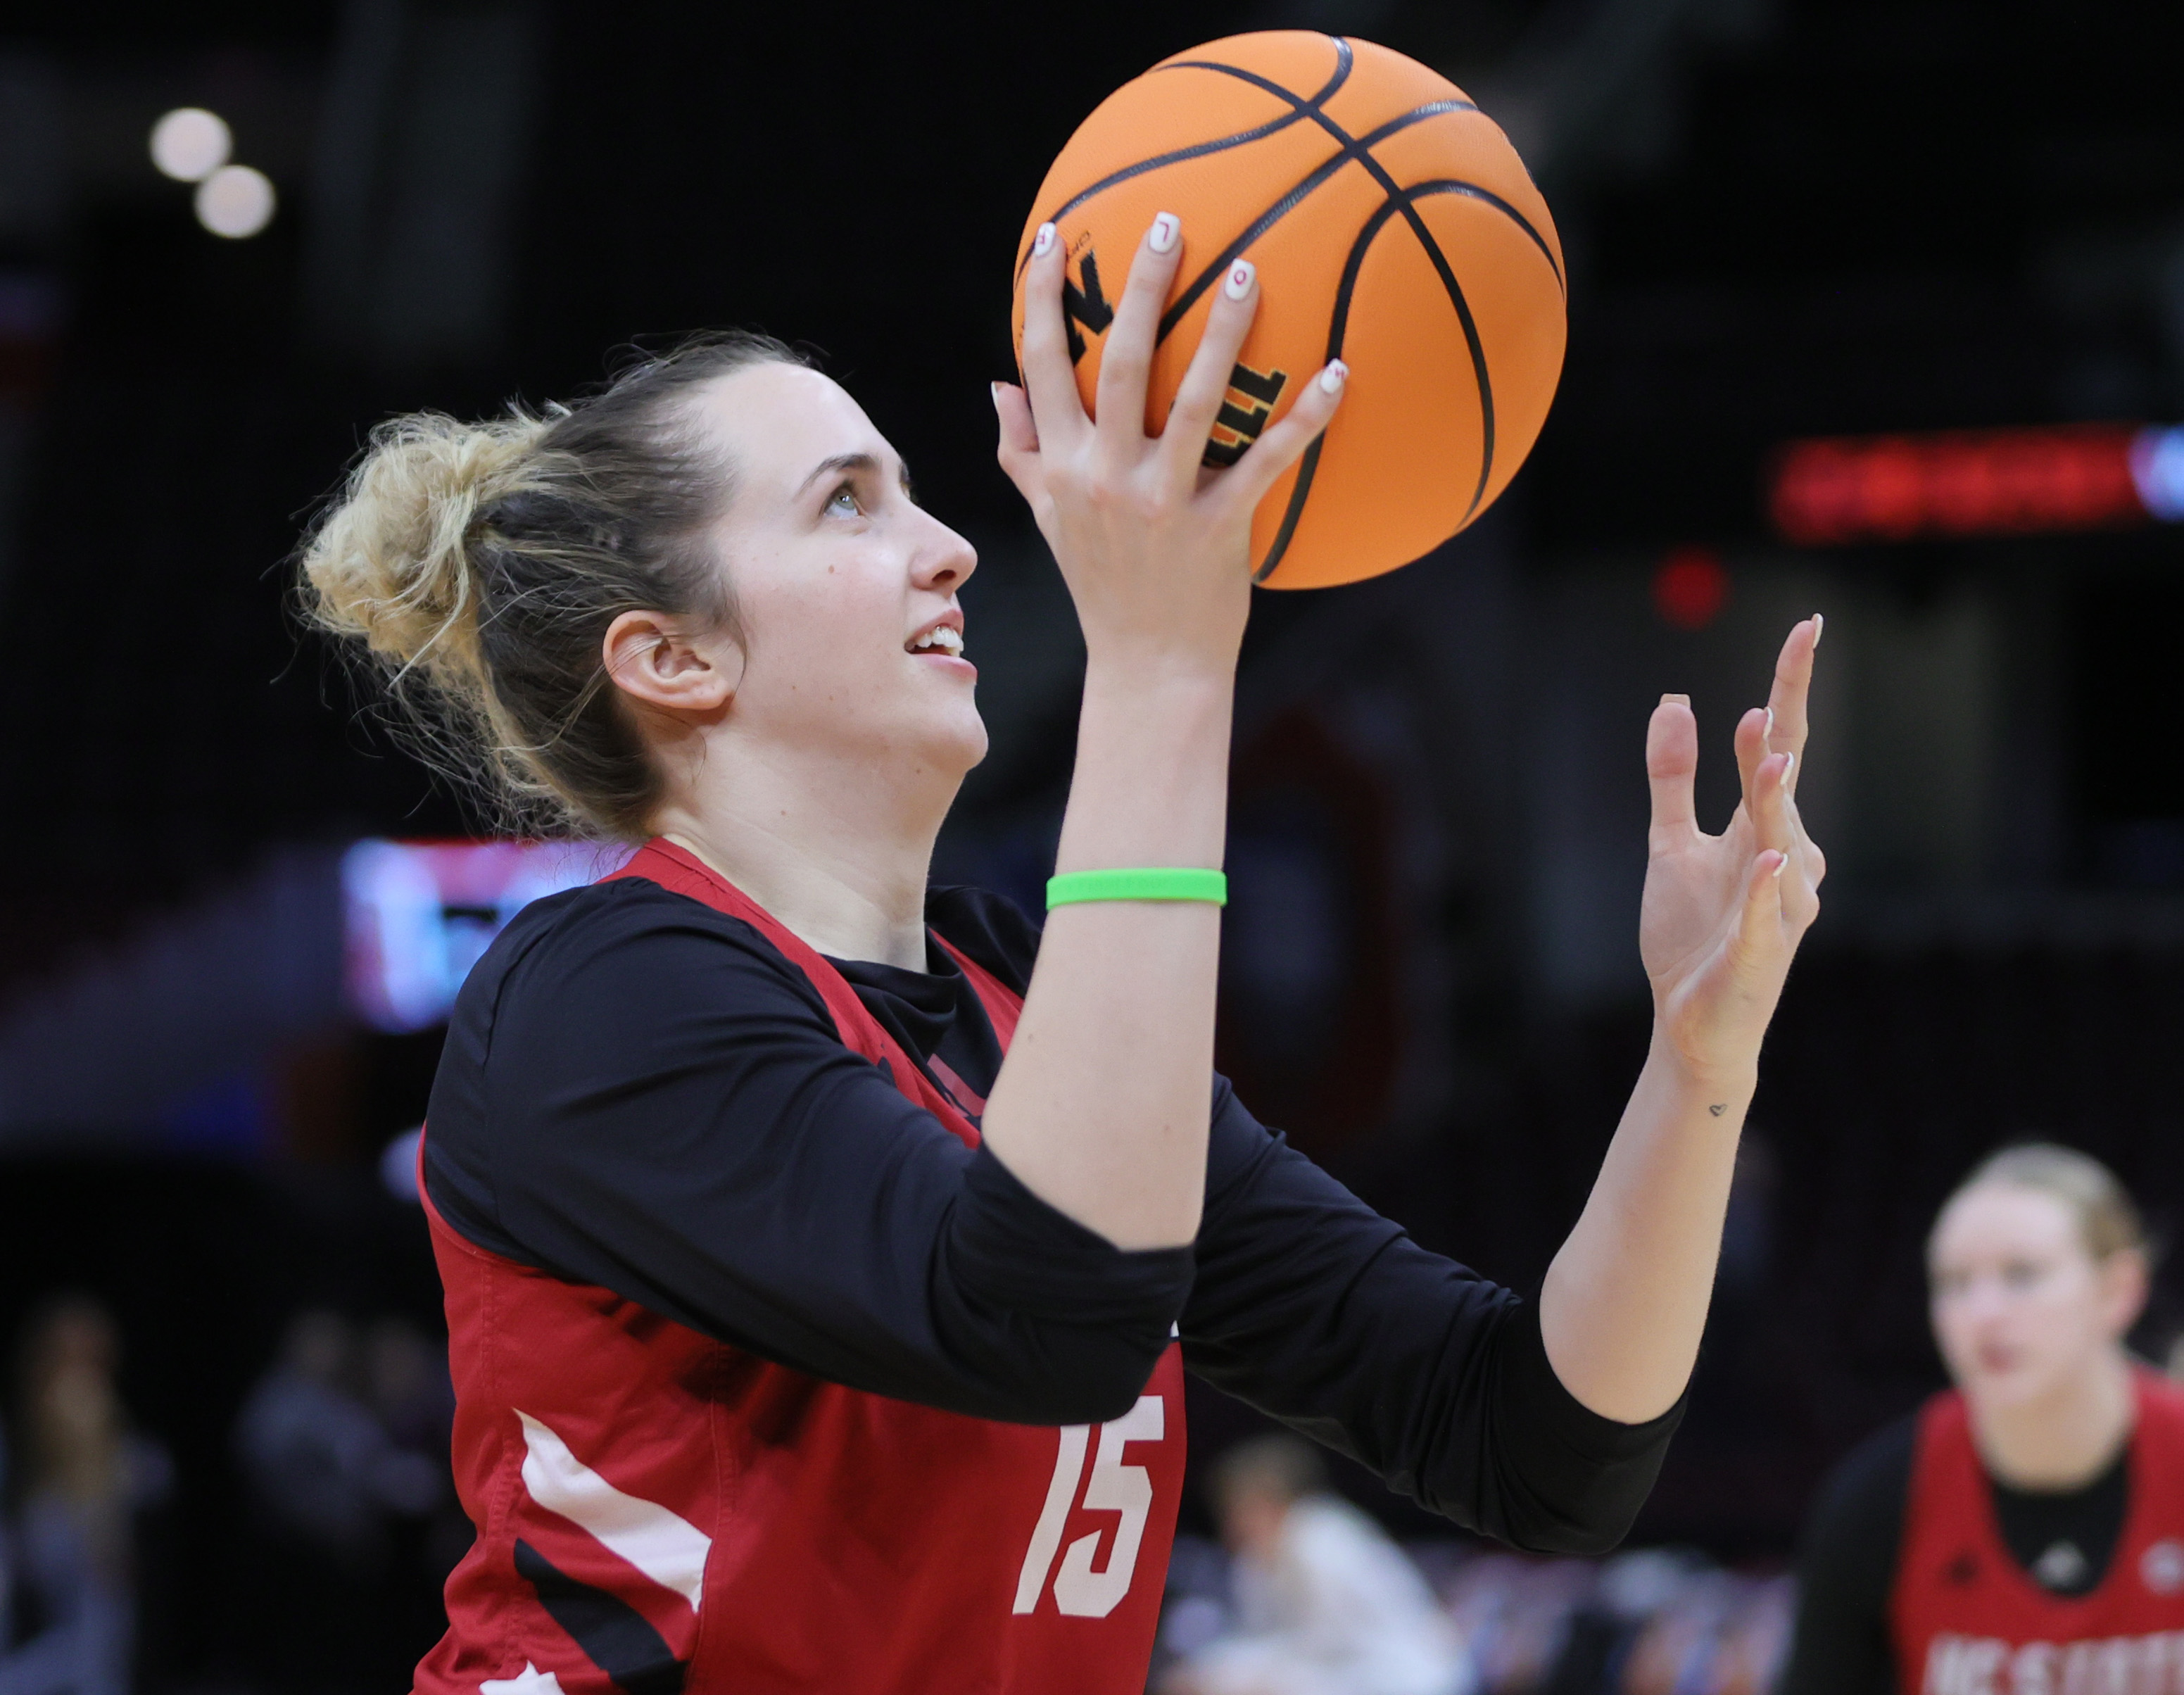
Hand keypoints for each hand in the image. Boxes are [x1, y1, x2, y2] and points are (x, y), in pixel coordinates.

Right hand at [994, 215, 1344, 677]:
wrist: (1147, 665)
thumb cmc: (1102, 583)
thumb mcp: (1049, 517)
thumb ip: (1021, 451)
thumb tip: (998, 384)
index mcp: (1062, 466)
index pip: (1042, 367)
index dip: (1044, 297)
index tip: (1054, 234)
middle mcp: (1105, 477)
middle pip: (1120, 365)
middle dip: (1140, 289)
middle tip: (1169, 222)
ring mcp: (1161, 503)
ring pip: (1193, 402)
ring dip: (1223, 334)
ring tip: (1249, 270)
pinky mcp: (1218, 529)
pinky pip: (1266, 462)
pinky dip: (1304, 418)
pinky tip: (1339, 373)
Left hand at [1640, 617, 1826, 1084]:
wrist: (1691, 1022)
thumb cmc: (1693, 935)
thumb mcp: (1671, 844)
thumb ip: (1674, 778)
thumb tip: (1676, 702)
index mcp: (1764, 828)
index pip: (1783, 745)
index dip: (1792, 687)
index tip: (1806, 628)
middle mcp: (1788, 860)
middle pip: (1783, 789)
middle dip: (1776, 746)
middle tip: (1766, 700)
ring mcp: (1781, 908)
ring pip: (1784, 844)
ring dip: (1776, 802)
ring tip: (1771, 757)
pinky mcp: (1763, 954)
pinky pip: (1770, 915)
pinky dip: (1770, 888)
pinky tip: (1769, 861)